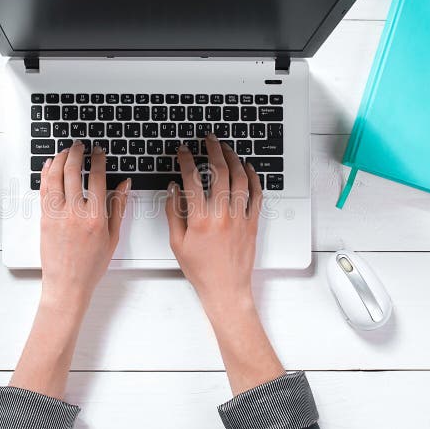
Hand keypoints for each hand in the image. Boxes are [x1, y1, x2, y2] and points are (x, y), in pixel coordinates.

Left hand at [39, 141, 130, 308]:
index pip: (97, 178)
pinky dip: (46, 173)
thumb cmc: (91, 265)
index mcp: (95, 218)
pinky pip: (44, 189)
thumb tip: (124, 185)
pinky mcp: (44, 218)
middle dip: (77, 153)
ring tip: (66, 150)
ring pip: (55, 176)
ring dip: (60, 158)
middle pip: (73, 171)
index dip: (98, 160)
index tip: (99, 151)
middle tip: (80, 145)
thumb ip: (118, 208)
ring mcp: (56, 215)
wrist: (67, 284)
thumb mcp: (113, 237)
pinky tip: (50, 165)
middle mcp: (75, 213)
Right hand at [165, 134, 261, 309]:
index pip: (192, 179)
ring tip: (226, 148)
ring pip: (240, 178)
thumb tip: (173, 189)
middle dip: (213, 150)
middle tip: (208, 140)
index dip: (186, 160)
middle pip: (220, 172)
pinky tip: (247, 168)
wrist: (226, 289)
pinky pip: (256, 194)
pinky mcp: (253, 222)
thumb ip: (173, 213)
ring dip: (233, 158)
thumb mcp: (177, 243)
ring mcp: (240, 218)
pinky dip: (253, 177)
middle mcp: (222, 215)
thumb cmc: (201, 270)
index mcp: (200, 220)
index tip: (183, 151)